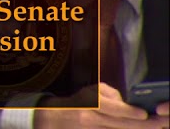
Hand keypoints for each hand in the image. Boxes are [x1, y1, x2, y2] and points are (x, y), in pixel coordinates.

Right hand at [36, 83, 168, 127]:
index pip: (111, 108)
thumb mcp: (90, 91)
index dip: (129, 112)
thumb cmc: (77, 103)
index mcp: (90, 105)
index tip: (144, 114)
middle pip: (122, 124)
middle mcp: (91, 120)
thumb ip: (110, 94)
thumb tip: (127, 103)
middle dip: (144, 125)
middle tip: (160, 123)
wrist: (56, 120)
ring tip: (157, 127)